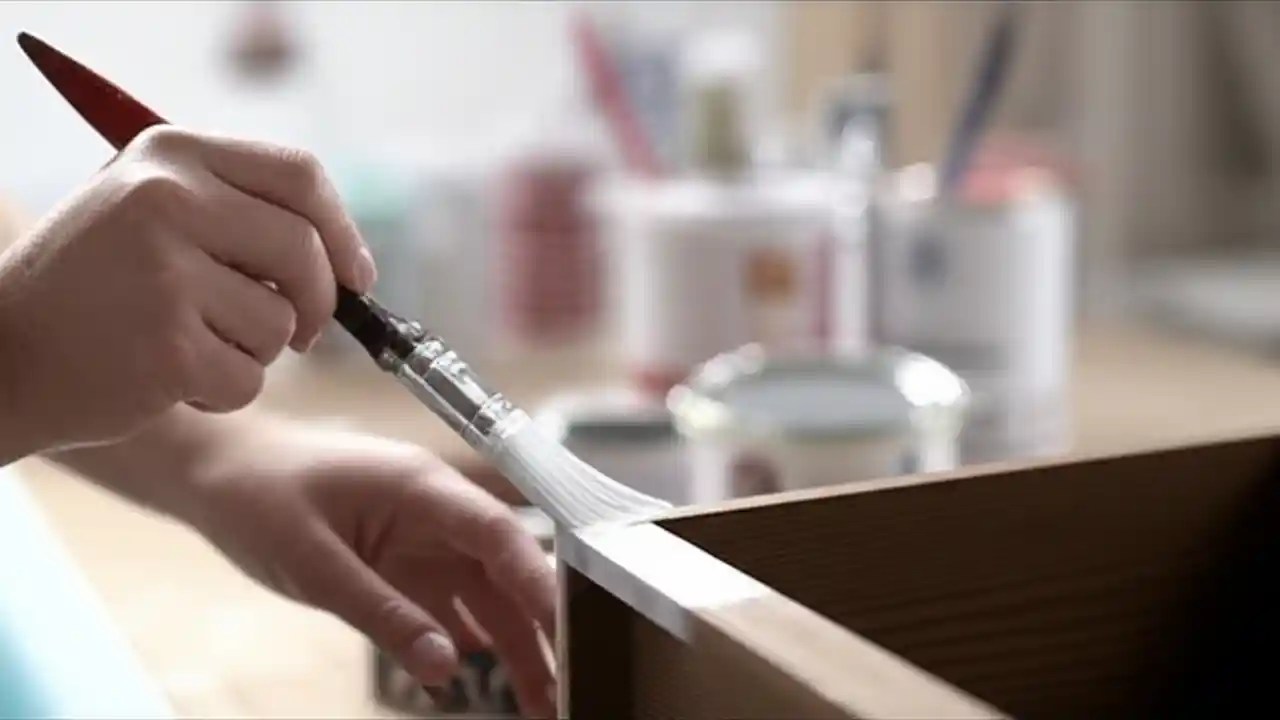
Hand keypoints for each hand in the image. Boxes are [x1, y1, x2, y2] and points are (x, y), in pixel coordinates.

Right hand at [0, 126, 375, 459]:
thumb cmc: (91, 288)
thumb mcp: (147, 212)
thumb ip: (234, 211)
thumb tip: (345, 255)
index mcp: (169, 155)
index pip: (299, 175)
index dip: (341, 230)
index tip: (357, 275)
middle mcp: (166, 200)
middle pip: (304, 250)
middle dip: (318, 302)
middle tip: (300, 332)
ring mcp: (164, 272)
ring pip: (280, 323)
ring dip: (254, 352)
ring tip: (189, 345)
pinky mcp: (166, 346)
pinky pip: (249, 380)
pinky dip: (222, 392)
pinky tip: (167, 378)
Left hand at [184, 421, 557, 718]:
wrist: (215, 472)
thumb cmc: (258, 496)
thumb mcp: (314, 563)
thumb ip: (383, 614)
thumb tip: (445, 667)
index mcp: (422, 488)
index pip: (500, 534)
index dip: (540, 584)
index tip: (571, 634)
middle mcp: (436, 511)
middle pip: (505, 572)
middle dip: (538, 630)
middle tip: (564, 689)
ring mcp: (421, 538)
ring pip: (483, 595)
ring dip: (510, 645)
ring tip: (538, 701)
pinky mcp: (402, 562)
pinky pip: (447, 605)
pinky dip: (464, 641)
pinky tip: (478, 680)